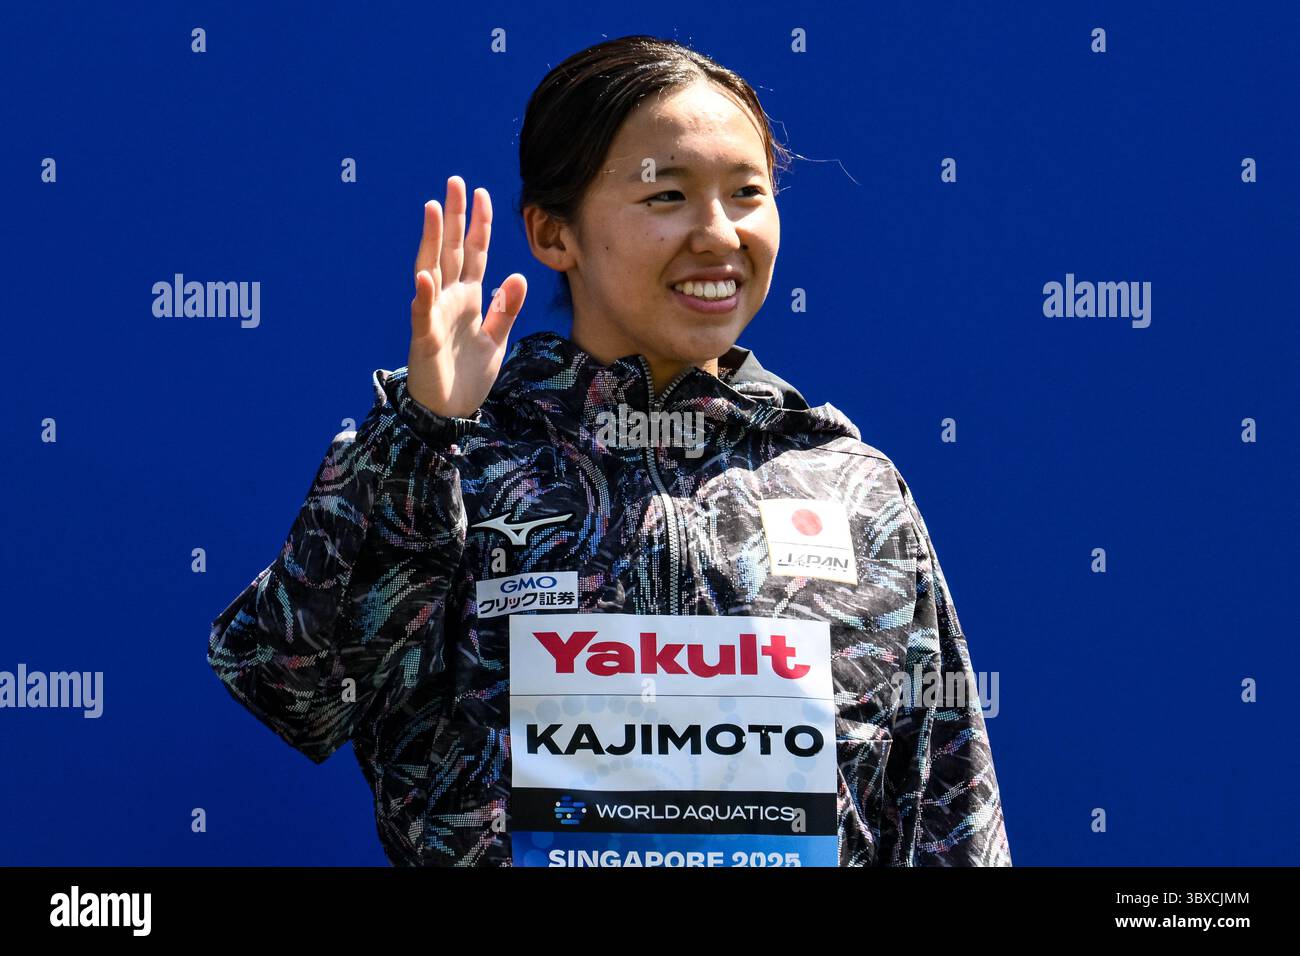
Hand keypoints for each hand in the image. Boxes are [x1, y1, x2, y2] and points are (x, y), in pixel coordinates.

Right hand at [407, 175, 526, 418]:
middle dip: (455, 218)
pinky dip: (424, 295)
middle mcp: (450, 300)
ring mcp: (435, 316)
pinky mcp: (426, 338)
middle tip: (455, 182)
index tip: (481, 193)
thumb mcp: (497, 340)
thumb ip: (506, 310)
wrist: (450, 412)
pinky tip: (425, 276)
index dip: (479, 225)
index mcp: (470, 298)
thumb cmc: (468, 374)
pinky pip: (423, 314)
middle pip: (453, 251)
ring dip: (433, 241)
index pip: (476, 253)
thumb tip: (517, 275)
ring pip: (432, 270)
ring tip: (433, 210)